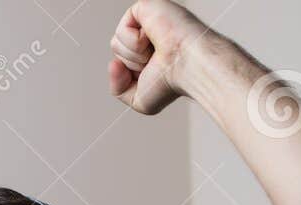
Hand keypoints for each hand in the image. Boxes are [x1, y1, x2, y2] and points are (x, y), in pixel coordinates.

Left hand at [109, 0, 207, 114]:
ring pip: (116, 43)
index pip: (120, 62)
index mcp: (149, 51)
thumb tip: (112, 63)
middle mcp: (148, 33)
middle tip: (156, 62)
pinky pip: (122, 30)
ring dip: (133, 55)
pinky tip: (153, 39)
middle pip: (116, 51)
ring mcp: (147, 19)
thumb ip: (118, 88)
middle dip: (131, 64)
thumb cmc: (171, 83)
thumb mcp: (138, 99)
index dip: (129, 75)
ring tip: (156, 51)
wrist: (188, 67)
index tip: (154, 75)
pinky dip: (134, 42)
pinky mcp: (146, 6)